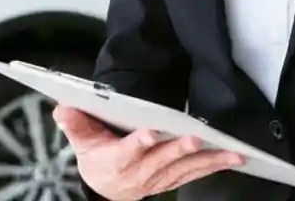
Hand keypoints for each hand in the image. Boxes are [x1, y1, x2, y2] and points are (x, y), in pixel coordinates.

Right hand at [53, 105, 242, 200]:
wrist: (104, 188)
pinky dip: (214, 166)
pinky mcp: (172, 181)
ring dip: (207, 161)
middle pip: (161, 161)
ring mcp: (158, 180)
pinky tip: (232, 158)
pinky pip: (195, 174)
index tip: (151, 132)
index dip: (139, 143)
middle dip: (178, 150)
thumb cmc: (96, 156)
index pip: (127, 152)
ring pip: (184, 170)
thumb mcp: (80, 140)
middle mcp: (139, 174)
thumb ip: (74, 124)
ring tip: (230, 152)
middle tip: (194, 138)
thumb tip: (62, 108)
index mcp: (115, 161)